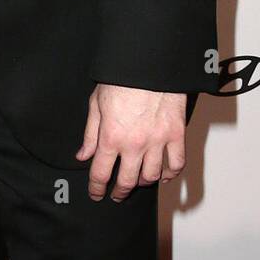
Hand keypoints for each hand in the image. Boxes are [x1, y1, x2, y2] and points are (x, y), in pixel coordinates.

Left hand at [76, 84, 186, 200]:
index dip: (96, 188)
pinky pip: (176, 164)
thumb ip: (90, 134)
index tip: (96, 194)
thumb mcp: (96, 104)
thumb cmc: (119, 80)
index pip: (100, 173)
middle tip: (116, 195)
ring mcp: (158, 141)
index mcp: (111, 137)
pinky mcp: (176, 134)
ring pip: (151, 176)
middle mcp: (134, 144)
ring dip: (142, 183)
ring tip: (136, 182)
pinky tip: (162, 176)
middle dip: (119, 191)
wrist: (147, 64)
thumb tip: (83, 156)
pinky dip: (170, 174)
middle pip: (127, 180)